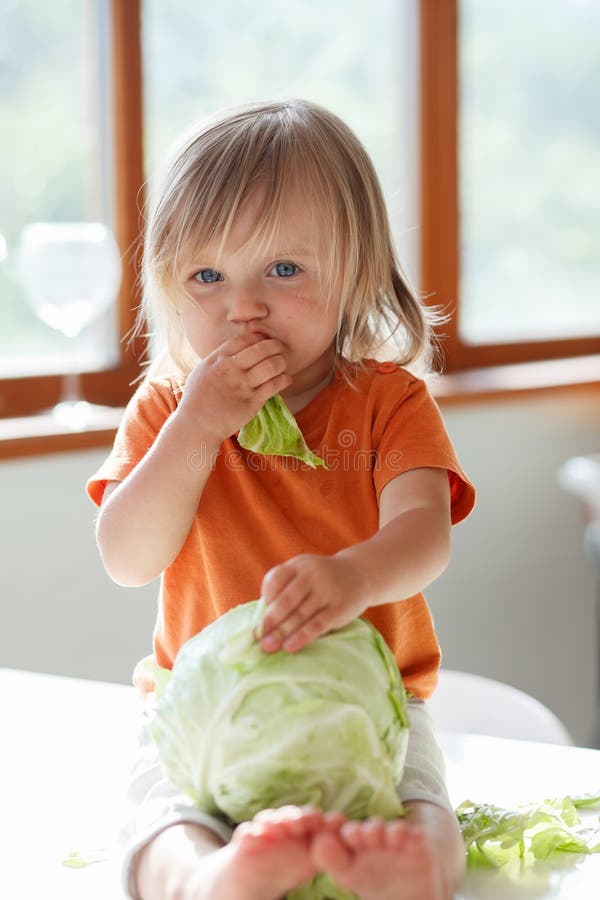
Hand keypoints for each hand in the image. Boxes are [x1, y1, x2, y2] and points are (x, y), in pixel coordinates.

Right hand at [178, 332, 291, 442]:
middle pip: (261, 349)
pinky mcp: (252, 402)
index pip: (244, 339)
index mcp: (217, 360)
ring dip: (281, 362)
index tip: (263, 339)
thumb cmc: (197, 398)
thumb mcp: (202, 371)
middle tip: (279, 348)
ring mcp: (242, 386)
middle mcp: (231, 370)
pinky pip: (275, 385)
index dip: (257, 336)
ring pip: (271, 366)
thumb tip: (236, 349)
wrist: (197, 424)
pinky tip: (285, 379)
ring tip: (282, 364)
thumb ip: (218, 359)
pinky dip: (284, 379)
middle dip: (274, 345)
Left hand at [257, 554, 372, 652]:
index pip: (276, 578)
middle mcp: (313, 575)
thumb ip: (285, 586)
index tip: (258, 615)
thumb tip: (262, 618)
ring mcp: (327, 591)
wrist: (360, 574)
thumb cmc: (322, 578)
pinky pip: (318, 624)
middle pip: (287, 600)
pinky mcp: (339, 608)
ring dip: (282, 632)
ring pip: (301, 614)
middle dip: (270, 620)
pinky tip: (290, 646)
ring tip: (269, 647)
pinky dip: (302, 636)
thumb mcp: (304, 571)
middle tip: (257, 638)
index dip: (266, 597)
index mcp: (299, 566)